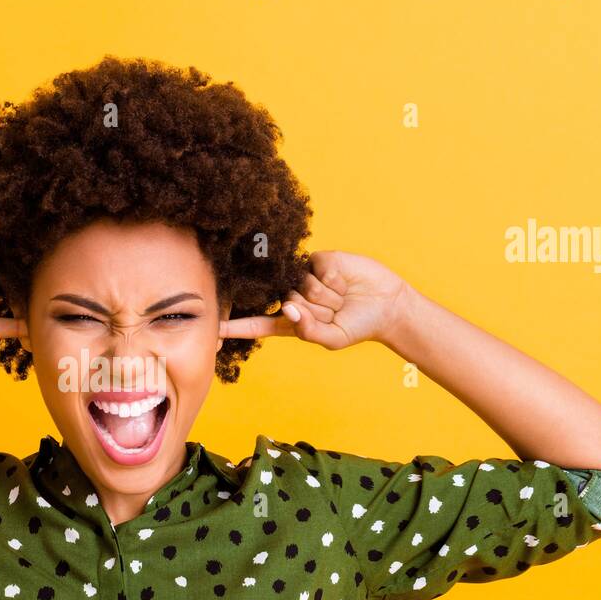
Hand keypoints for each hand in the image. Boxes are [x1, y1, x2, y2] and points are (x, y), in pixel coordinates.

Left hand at [219, 250, 412, 349]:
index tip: (213, 328)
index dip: (235, 326)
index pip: (257, 324)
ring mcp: (304, 277)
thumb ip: (308, 331)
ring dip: (326, 297)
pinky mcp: (318, 261)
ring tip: (341, 298)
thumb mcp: (333, 339)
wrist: (387, 304)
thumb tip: (288, 309)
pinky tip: (344, 282)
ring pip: (300, 287)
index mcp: (291, 321)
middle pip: (286, 303)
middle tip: (335, 312)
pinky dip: (332, 281)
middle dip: (313, 311)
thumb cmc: (358, 326)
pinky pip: (314, 271)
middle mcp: (293, 297)